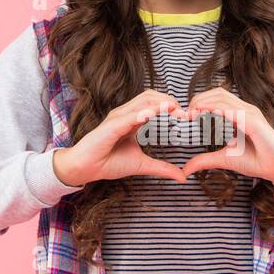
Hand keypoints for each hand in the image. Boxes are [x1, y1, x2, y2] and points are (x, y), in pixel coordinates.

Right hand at [53, 89, 190, 185]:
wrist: (86, 168)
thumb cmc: (109, 163)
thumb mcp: (142, 165)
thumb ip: (162, 168)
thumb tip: (182, 177)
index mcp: (134, 119)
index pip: (155, 103)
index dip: (172, 106)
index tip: (187, 116)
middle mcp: (126, 114)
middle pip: (151, 96)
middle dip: (170, 101)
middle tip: (185, 112)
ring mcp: (118, 117)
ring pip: (142, 102)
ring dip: (160, 103)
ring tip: (174, 108)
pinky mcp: (111, 126)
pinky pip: (129, 116)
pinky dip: (142, 113)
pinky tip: (153, 114)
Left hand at [180, 87, 273, 184]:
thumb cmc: (256, 161)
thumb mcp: (225, 159)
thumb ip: (206, 160)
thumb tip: (186, 168)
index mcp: (239, 114)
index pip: (217, 98)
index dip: (200, 101)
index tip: (187, 115)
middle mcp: (245, 110)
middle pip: (218, 93)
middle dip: (199, 99)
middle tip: (187, 112)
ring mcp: (252, 114)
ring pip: (225, 98)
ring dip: (206, 102)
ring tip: (193, 111)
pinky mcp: (256, 123)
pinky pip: (236, 111)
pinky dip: (219, 109)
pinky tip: (207, 112)